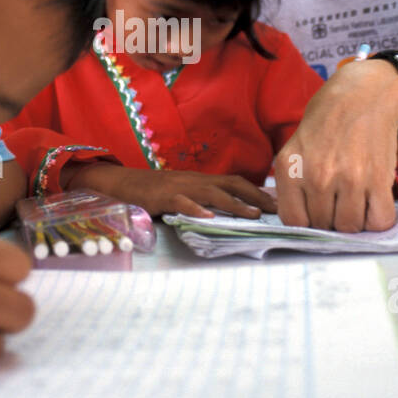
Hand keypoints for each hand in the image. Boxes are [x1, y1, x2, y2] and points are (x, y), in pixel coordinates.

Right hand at [68, 163, 277, 218]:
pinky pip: (181, 201)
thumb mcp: (182, 193)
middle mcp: (194, 180)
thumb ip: (202, 200)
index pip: (234, 181)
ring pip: (212, 192)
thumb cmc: (153, 192)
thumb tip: (228, 213)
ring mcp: (178, 187)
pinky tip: (208, 217)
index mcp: (200, 180)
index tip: (276, 203)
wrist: (121, 183)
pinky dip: (196, 209)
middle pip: (231, 183)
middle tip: (275, 210)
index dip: (256, 191)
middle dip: (255, 196)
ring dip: (234, 203)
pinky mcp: (162, 196)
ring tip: (252, 215)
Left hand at [274, 59, 397, 231]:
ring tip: (356, 201)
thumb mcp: (295, 147)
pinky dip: (378, 218)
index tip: (316, 212)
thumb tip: (301, 222)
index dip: (307, 221)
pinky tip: (373, 203)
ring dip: (355, 220)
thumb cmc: (328, 121)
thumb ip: (292, 183)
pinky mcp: (378, 179)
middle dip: (331, 219)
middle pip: (323, 225)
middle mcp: (317, 176)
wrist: (365, 95)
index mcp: (290, 168)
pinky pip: (379, 221)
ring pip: (350, 227)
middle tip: (339, 201)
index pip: (293, 221)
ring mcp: (349, 179)